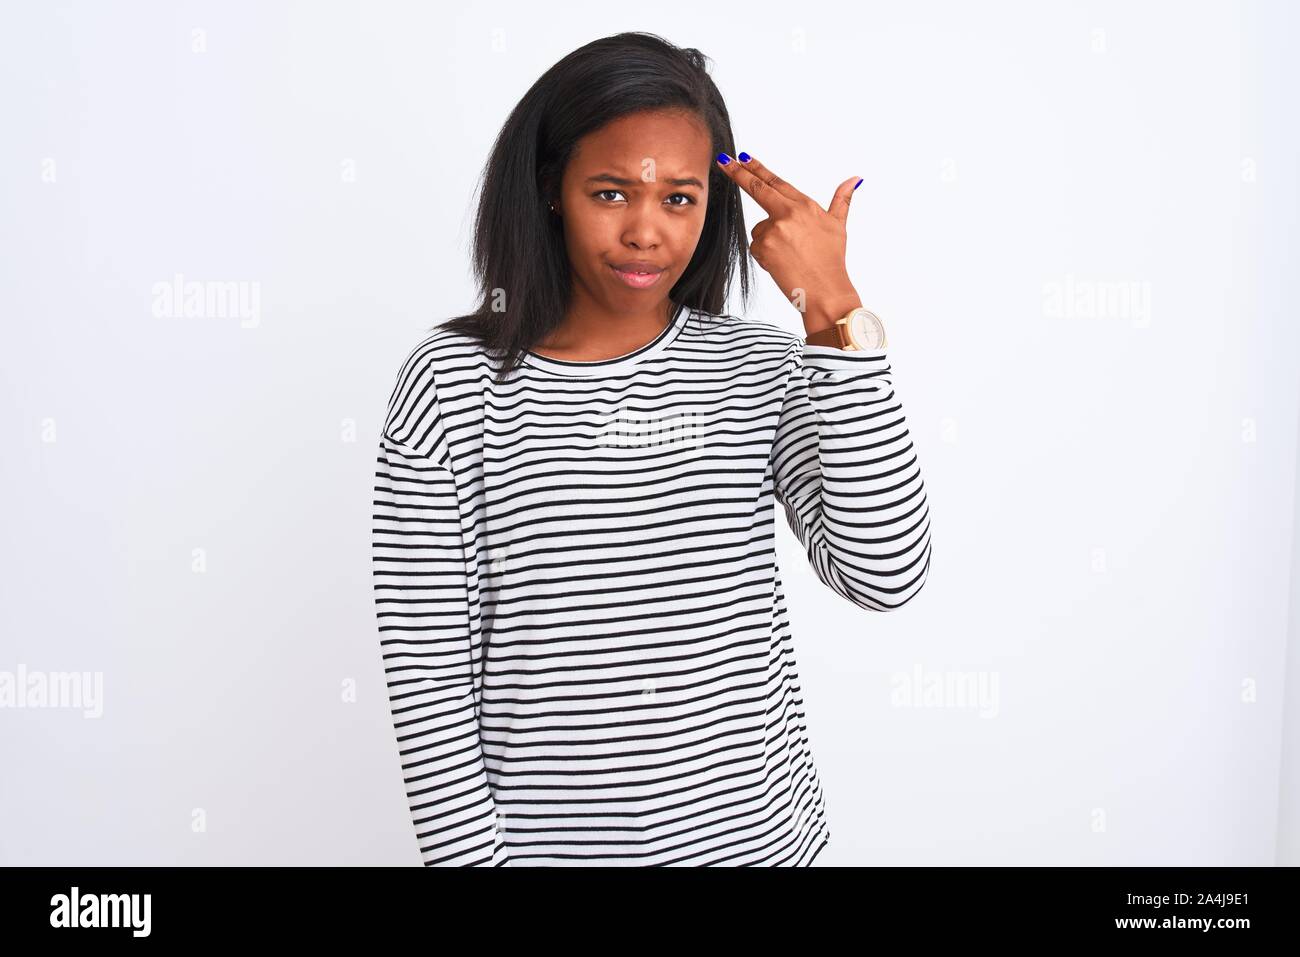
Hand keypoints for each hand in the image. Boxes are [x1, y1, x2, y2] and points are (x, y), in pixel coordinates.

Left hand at [715, 152, 863, 331]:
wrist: (826, 291)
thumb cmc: (832, 261)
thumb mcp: (838, 226)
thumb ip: (841, 200)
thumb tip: (855, 179)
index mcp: (806, 205)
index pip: (776, 182)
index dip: (758, 168)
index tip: (743, 157)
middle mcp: (790, 212)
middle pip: (757, 188)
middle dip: (737, 173)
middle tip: (723, 160)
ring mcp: (776, 228)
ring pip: (759, 229)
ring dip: (768, 242)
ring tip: (790, 257)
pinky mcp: (764, 245)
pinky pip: (756, 247)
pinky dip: (765, 256)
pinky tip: (782, 264)